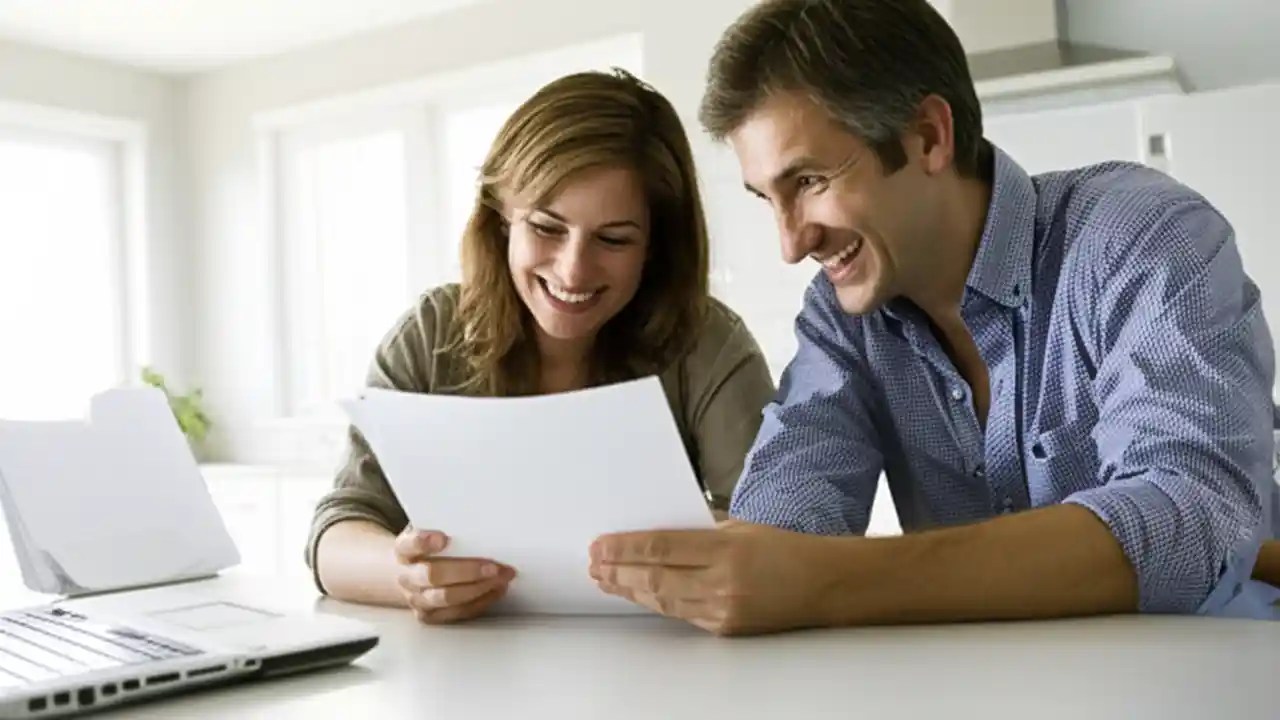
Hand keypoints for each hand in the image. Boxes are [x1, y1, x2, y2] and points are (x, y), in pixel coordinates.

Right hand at [394, 527, 515, 623]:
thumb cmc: (427, 549)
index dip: (424, 542)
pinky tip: (497, 589)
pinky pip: (458, 612)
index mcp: (404, 550)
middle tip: (493, 567)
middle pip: (432, 576)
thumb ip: (448, 529)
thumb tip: (481, 523)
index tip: (442, 538)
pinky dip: (481, 600)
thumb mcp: (429, 531)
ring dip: (479, 588)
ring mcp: (417, 599)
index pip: (410, 545)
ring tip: (502, 577)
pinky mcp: (431, 616)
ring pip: (447, 598)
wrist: (408, 575)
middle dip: (466, 571)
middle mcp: (407, 577)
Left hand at [589, 520, 836, 635]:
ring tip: (605, 579)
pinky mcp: (726, 628)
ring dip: (629, 589)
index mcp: (727, 550)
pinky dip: (656, 604)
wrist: (826, 585)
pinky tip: (638, 594)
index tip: (600, 544)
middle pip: (655, 577)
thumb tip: (660, 533)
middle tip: (593, 563)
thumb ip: (702, 530)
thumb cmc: (787, 549)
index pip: (662, 547)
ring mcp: (723, 609)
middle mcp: (722, 582)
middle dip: (618, 570)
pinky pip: (681, 615)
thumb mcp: (743, 527)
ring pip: (663, 600)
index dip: (625, 547)